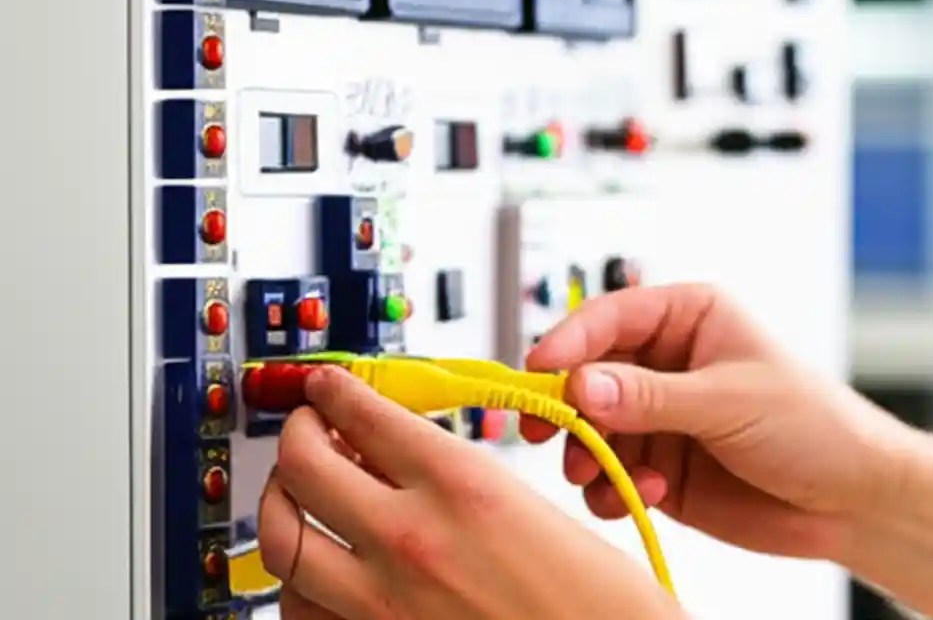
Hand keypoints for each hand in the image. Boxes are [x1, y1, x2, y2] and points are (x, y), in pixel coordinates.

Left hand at [257, 367, 683, 618]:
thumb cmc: (600, 606)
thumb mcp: (541, 512)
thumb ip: (467, 480)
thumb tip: (416, 461)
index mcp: (464, 487)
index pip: (362, 413)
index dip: (333, 390)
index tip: (325, 386)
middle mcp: (412, 540)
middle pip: (303, 464)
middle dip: (295, 434)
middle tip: (304, 427)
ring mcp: (381, 602)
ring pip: (282, 540)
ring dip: (280, 506)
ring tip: (293, 494)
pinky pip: (298, 611)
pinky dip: (295, 585)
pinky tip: (314, 572)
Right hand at [522, 283, 917, 560]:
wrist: (851, 500)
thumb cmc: (815, 424)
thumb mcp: (731, 399)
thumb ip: (651, 395)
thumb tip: (582, 384)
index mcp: (688, 318)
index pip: (610, 317)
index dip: (569, 342)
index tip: (540, 372)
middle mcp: (665, 364)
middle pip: (586, 373)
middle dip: (563, 405)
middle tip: (541, 431)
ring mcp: (658, 417)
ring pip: (589, 429)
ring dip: (584, 454)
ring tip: (599, 476)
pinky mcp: (657, 466)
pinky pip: (608, 475)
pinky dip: (610, 489)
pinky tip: (641, 495)